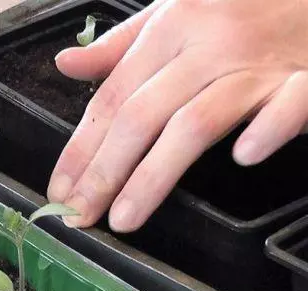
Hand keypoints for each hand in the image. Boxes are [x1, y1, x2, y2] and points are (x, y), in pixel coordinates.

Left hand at [47, 0, 307, 232]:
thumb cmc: (243, 6)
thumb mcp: (177, 11)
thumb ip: (121, 44)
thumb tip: (66, 65)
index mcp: (171, 27)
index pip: (112, 97)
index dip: (80, 147)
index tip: (58, 189)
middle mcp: (207, 44)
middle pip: (141, 115)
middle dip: (103, 172)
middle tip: (78, 215)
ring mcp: (257, 63)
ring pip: (195, 122)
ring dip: (155, 175)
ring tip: (125, 219)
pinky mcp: (307, 77)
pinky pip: (288, 103)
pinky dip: (266, 129)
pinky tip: (243, 157)